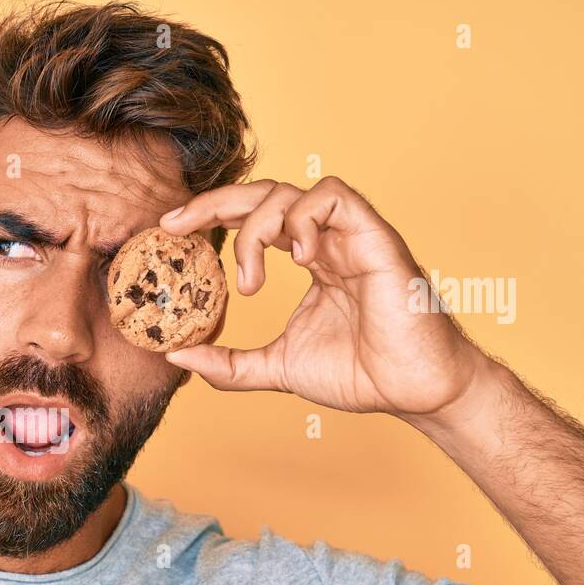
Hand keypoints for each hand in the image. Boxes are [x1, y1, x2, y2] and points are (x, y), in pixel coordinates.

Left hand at [160, 177, 489, 418]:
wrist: (413, 391)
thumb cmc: (360, 374)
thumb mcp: (276, 368)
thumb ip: (228, 364)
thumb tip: (177, 355)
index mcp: (308, 259)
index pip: (252, 217)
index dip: (210, 214)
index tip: (170, 230)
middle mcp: (327, 240)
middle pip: (263, 193)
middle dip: (213, 202)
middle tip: (176, 226)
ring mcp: (350, 236)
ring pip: (290, 194)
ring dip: (255, 228)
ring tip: (249, 282)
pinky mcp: (374, 238)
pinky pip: (332, 197)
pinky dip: (302, 220)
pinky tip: (297, 260)